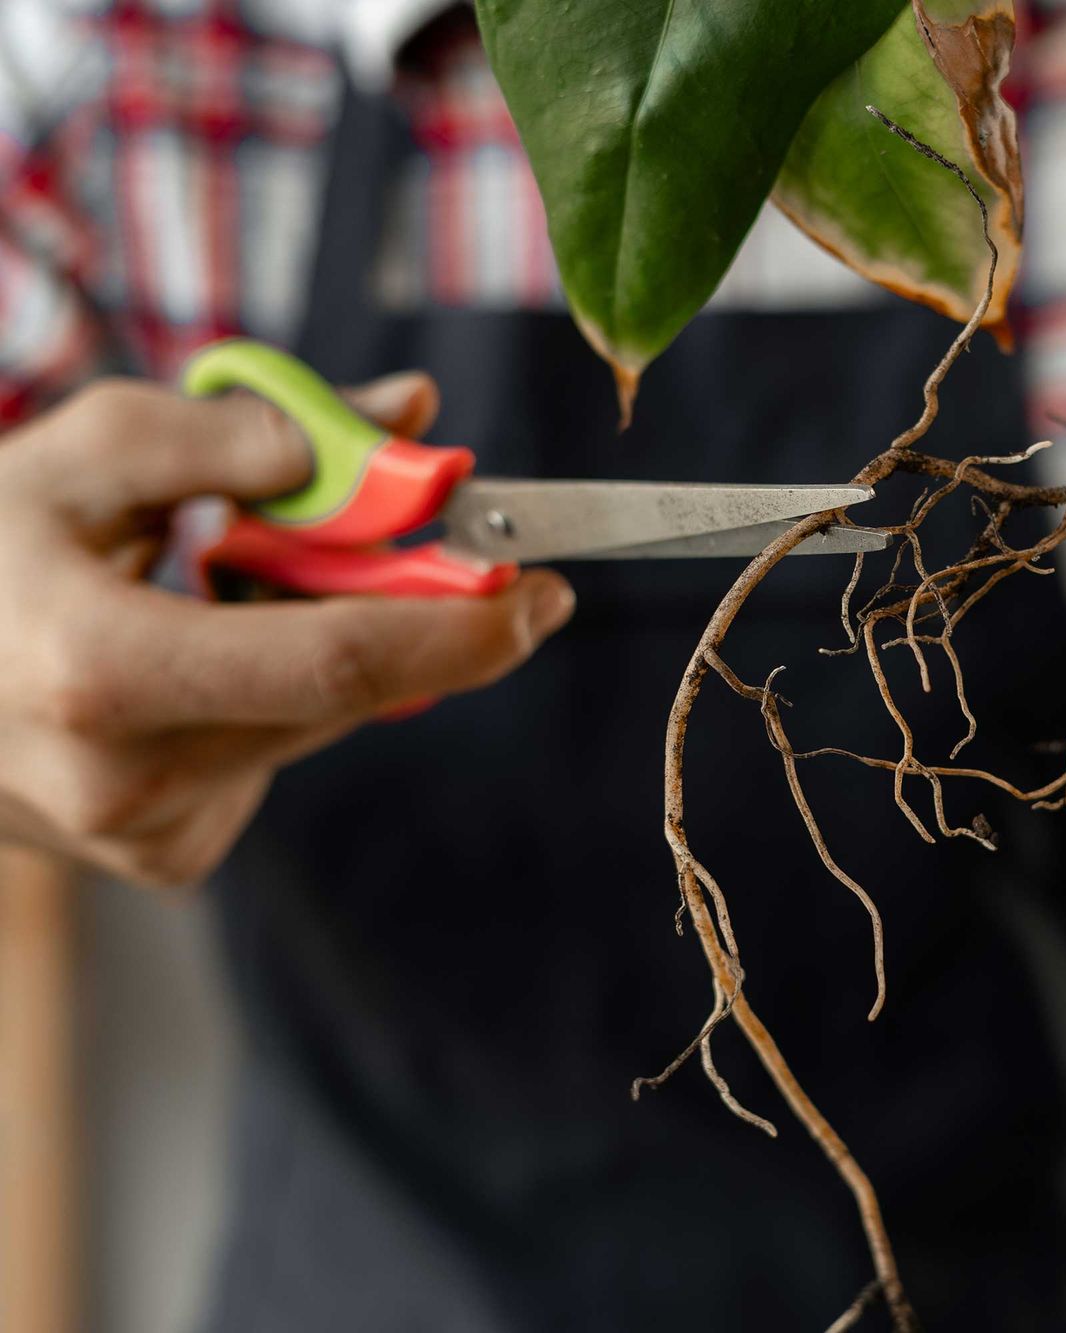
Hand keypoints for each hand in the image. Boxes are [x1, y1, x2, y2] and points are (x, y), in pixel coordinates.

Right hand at [0, 372, 572, 886]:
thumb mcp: (82, 453)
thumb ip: (243, 431)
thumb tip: (406, 418)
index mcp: (106, 675)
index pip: (343, 662)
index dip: (465, 627)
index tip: (545, 591)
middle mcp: (133, 782)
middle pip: (349, 691)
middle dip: (412, 615)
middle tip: (438, 549)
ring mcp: (151, 837)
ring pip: (319, 722)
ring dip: (323, 646)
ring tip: (222, 587)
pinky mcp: (169, 856)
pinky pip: (277, 756)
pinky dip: (273, 696)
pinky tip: (192, 660)